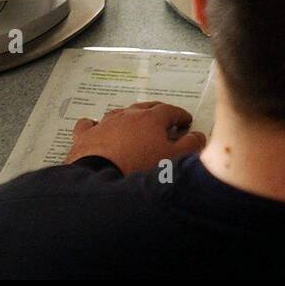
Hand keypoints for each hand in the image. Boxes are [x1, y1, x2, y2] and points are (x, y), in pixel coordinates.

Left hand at [65, 102, 206, 173]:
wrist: (99, 178)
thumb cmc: (140, 167)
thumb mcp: (173, 159)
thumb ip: (190, 146)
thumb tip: (199, 135)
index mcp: (151, 118)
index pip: (171, 110)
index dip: (181, 116)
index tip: (186, 122)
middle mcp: (128, 114)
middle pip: (146, 107)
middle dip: (158, 112)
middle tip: (165, 121)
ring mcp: (105, 122)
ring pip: (120, 113)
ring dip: (129, 118)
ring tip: (134, 127)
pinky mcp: (85, 135)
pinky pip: (90, 125)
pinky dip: (96, 126)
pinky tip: (96, 130)